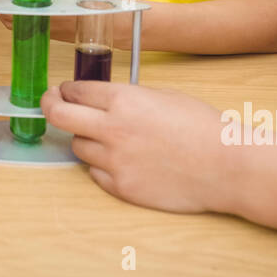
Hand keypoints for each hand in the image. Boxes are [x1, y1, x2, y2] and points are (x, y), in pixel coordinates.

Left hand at [42, 80, 232, 213]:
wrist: (226, 165)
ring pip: (77, 147)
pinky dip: (102, 165)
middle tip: (51, 105)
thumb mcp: (164, 96)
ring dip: (85, 139)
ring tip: (107, 138)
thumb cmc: (203, 127)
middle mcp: (112, 129)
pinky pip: (95, 173)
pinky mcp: (121, 187)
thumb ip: (129, 96)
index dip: (67, 89)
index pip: (74, 90)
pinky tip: (122, 160)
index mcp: (123, 100)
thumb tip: (105, 100)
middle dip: (50, 106)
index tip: (65, 92)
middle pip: (58, 115)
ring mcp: (114, 161)